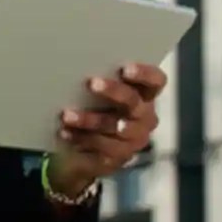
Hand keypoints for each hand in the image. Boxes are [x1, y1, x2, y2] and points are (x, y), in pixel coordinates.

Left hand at [46, 63, 165, 196]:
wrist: (84, 152)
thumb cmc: (94, 110)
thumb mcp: (100, 95)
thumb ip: (100, 80)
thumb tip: (78, 62)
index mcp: (145, 96)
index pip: (156, 81)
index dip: (144, 74)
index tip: (125, 69)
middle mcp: (145, 118)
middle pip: (134, 102)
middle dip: (113, 91)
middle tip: (91, 83)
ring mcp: (134, 140)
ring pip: (115, 127)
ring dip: (89, 119)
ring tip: (67, 114)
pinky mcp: (119, 158)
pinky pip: (102, 148)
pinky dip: (81, 138)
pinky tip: (65, 132)